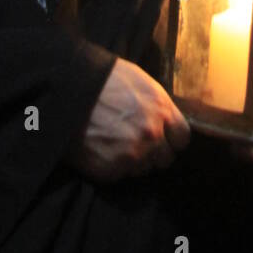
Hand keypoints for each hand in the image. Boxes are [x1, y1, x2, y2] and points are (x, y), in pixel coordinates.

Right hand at [66, 58, 190, 182]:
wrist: (69, 89)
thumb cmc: (104, 78)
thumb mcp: (140, 81)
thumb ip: (158, 104)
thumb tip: (165, 119)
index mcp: (162, 111)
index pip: (182, 138)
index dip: (172, 138)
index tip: (163, 137)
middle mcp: (152, 136)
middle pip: (165, 158)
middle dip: (154, 152)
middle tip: (136, 142)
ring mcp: (132, 155)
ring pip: (143, 169)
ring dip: (133, 161)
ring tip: (115, 144)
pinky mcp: (111, 170)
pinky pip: (120, 175)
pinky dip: (113, 166)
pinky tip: (101, 149)